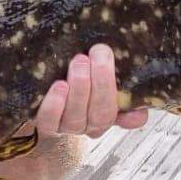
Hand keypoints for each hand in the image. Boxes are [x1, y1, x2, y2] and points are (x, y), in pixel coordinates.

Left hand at [34, 44, 148, 138]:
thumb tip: (140, 104)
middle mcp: (88, 125)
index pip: (127, 118)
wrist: (40, 77)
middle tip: (100, 53)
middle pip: (101, 114)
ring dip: (80, 88)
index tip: (132, 94)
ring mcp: (66, 126)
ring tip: (79, 61)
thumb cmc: (76, 70)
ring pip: (77, 117)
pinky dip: (55, 105)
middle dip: (103, 82)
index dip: (132, 113)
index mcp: (108, 113)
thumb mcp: (98, 70)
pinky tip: (59, 86)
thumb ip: (119, 81)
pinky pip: (49, 120)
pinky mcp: (44, 123)